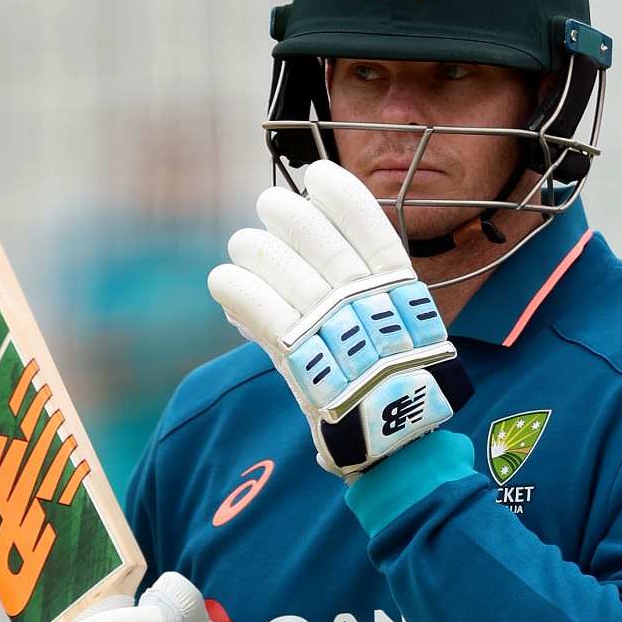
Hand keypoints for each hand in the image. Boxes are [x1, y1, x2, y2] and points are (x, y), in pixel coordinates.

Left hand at [208, 159, 471, 478]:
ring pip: (284, 269)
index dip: (343, 197)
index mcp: (399, 293)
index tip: (319, 174)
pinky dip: (239, 290)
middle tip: (269, 205)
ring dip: (255, 249)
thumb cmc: (394, 393)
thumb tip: (317, 276)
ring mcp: (335, 329)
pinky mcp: (303, 359)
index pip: (371, 229)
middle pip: (319, 240)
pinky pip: (263, 311)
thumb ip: (361, 307)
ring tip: (242, 245)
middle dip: (288, 215)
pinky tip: (222, 280)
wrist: (395, 447)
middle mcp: (367, 303)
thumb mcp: (398, 339)